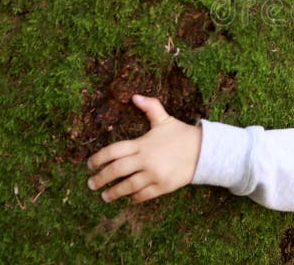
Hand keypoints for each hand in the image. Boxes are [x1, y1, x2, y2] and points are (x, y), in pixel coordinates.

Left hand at [87, 94, 201, 202]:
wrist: (204, 151)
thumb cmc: (181, 134)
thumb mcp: (165, 119)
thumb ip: (150, 107)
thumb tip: (134, 96)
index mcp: (142, 144)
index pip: (113, 151)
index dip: (98, 159)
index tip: (90, 165)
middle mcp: (146, 160)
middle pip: (116, 171)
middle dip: (100, 178)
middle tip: (91, 184)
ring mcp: (154, 175)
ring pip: (128, 186)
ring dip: (114, 192)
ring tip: (105, 196)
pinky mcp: (163, 186)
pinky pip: (143, 195)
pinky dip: (133, 197)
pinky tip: (128, 198)